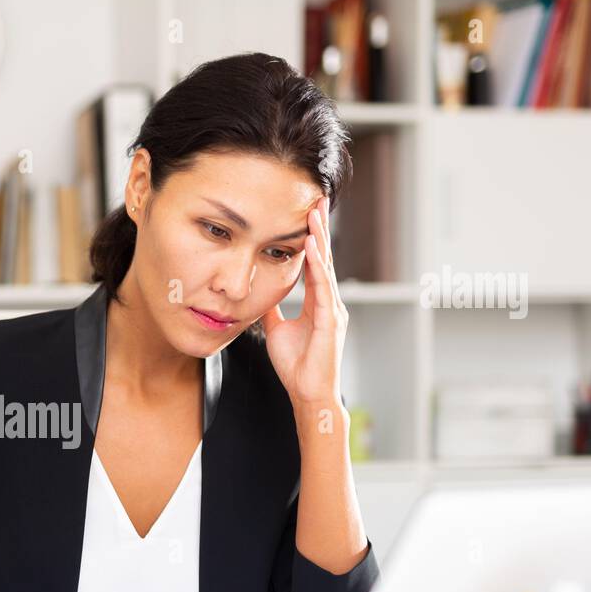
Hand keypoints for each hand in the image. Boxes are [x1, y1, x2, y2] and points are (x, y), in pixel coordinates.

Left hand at [260, 197, 347, 409]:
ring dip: (319, 238)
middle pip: (322, 257)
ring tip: (314, 212)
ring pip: (324, 266)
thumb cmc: (296, 365)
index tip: (306, 213)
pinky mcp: (330, 319)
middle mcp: (329, 301)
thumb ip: (271, 310)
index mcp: (317, 302)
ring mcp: (332, 309)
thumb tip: (258, 294)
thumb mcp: (276, 330)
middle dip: (319, 228)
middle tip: (317, 198)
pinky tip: (310, 245)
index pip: (313, 263)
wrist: (308, 392)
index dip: (310, 238)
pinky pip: (322, 286)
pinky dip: (316, 264)